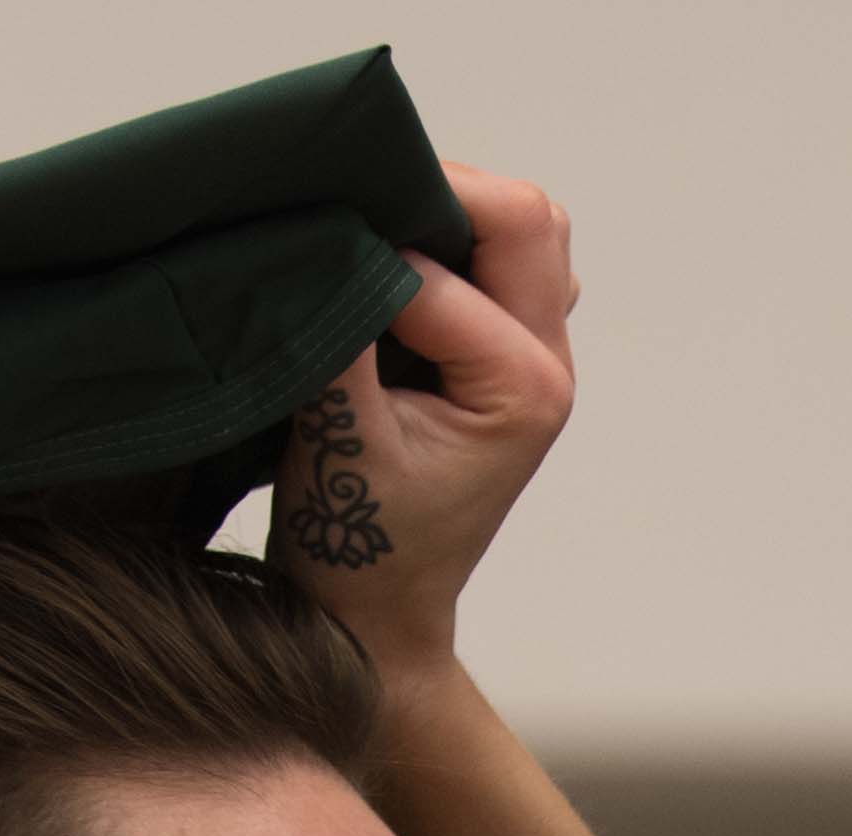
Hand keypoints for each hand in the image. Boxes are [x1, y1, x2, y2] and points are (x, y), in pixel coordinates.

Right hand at [271, 162, 576, 681]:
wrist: (373, 621)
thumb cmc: (355, 552)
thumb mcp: (334, 443)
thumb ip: (337, 335)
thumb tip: (324, 238)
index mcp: (523, 389)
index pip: (445, 274)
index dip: (368, 259)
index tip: (304, 271)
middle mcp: (548, 366)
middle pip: (526, 220)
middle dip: (436, 198)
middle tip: (354, 208)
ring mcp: (535, 360)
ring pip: (523, 232)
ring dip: (449, 218)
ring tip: (371, 240)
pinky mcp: (503, 358)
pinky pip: (501, 265)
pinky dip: (452, 248)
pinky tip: (390, 273)